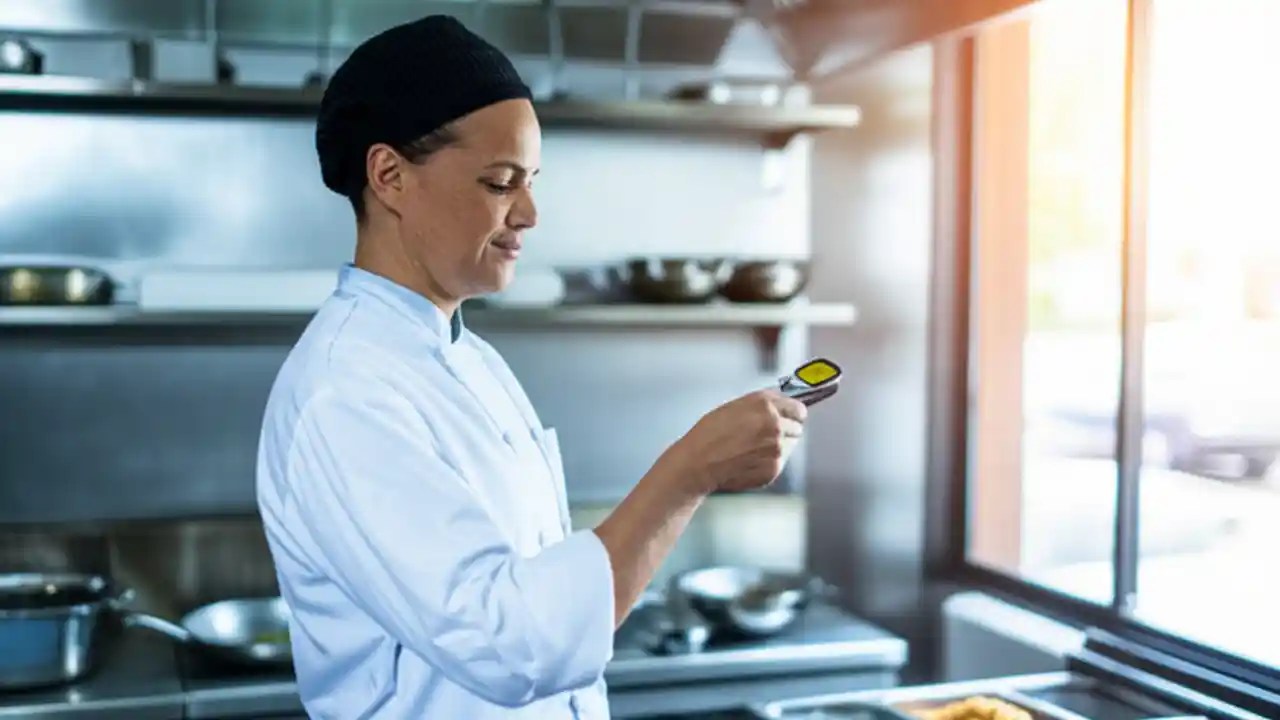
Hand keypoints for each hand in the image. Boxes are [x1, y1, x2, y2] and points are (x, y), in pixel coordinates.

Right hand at [669, 390, 807, 494]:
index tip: (790, 417)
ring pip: (790, 446)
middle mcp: (775, 425)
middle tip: (764, 435)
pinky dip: (769, 462)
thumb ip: (763, 405)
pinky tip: (750, 459)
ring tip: (754, 449)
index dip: (792, 414)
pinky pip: (780, 462)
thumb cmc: (709, 435)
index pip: (799, 409)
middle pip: (797, 428)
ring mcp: (777, 449)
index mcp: (765, 405)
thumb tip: (781, 406)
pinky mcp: (774, 469)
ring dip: (778, 446)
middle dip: (785, 430)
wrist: (698, 463)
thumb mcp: (735, 406)